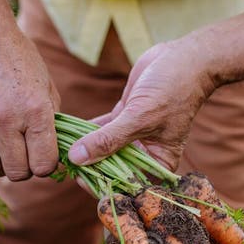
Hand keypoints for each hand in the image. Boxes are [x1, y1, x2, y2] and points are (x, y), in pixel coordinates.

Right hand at [0, 26, 60, 194]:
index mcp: (35, 110)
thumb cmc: (19, 59)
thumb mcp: (46, 87)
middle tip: (23, 157)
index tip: (43, 159)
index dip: (47, 167)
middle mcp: (6, 118)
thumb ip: (52, 123)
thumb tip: (57, 159)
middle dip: (23, 170)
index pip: (44, 163)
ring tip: (2, 155)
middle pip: (17, 172)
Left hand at [67, 39, 215, 171]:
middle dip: (89, 167)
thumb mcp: (140, 117)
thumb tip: (77, 158)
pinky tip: (66, 131)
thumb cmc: (173, 89)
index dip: (103, 185)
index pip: (127, 184)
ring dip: (83, 148)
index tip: (79, 179)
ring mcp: (133, 136)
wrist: (185, 58)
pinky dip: (85, 130)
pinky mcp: (124, 118)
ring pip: (104, 149)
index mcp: (158, 163)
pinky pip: (100, 130)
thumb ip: (108, 140)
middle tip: (63, 163)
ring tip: (59, 148)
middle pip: (112, 169)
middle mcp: (146, 153)